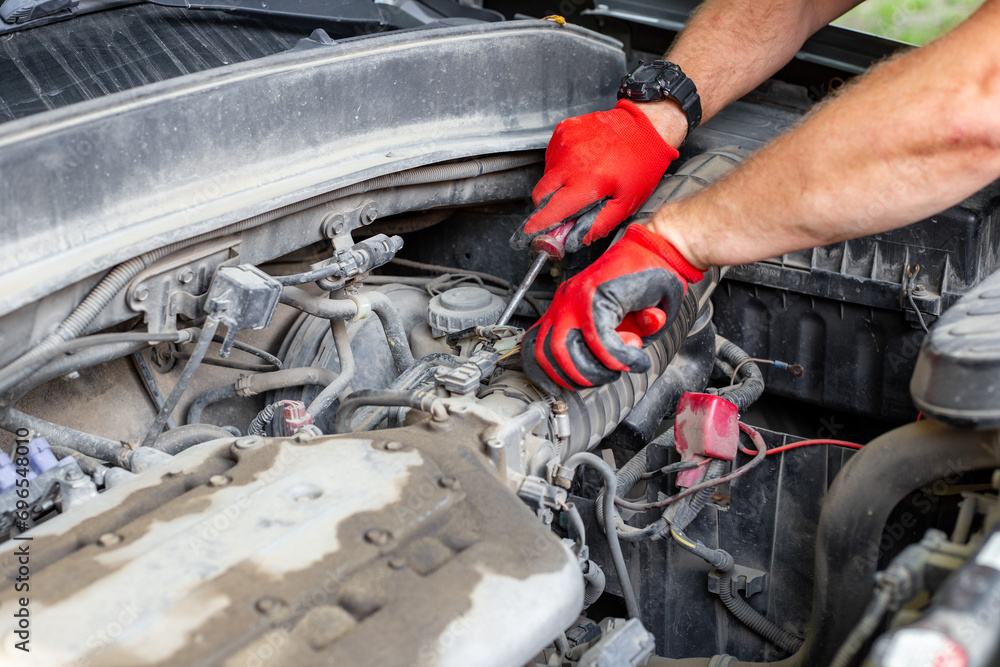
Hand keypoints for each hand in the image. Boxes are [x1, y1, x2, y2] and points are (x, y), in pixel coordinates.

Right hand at [510, 100, 678, 253]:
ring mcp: (565, 142)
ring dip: (558, 182)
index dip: (539, 223)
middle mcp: (572, 161)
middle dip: (547, 204)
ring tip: (582, 177)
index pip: (553, 209)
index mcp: (588, 182)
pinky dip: (561, 163)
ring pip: (547, 174)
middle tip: (564, 205)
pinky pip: (552, 155)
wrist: (645, 126)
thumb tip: (580, 239)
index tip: (531, 230)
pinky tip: (581, 162)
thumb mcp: (628, 201)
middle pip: (541, 193)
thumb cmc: (641, 163)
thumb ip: (601, 224)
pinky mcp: (564, 130)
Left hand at [521, 224, 702, 391]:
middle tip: (604, 377)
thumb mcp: (624, 326)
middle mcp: (565, 302)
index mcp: (564, 309)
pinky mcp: (597, 295)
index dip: (546, 374)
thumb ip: (610, 349)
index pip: (535, 346)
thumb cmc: (646, 285)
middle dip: (575, 378)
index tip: (567, 387)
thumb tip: (610, 367)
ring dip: (595, 371)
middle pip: (546, 354)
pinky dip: (619, 357)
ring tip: (621, 366)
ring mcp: (577, 297)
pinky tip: (636, 357)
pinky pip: (599, 340)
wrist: (663, 253)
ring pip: (565, 350)